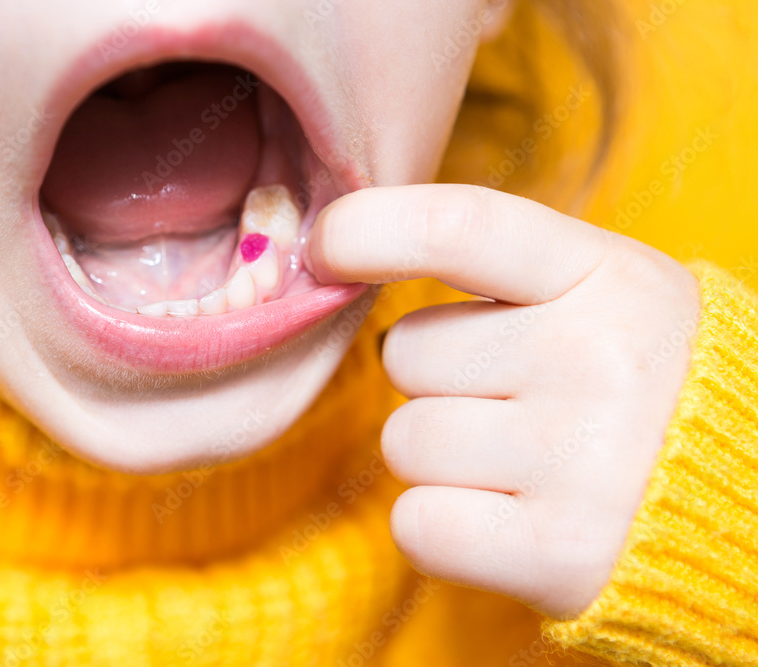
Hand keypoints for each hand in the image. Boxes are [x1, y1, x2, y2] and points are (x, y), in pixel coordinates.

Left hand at [308, 184, 700, 617]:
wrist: (745, 499)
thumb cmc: (643, 384)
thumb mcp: (600, 294)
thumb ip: (494, 267)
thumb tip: (337, 251)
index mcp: (607, 277)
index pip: (459, 226)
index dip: (368, 228)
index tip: (323, 246)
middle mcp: (599, 359)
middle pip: (406, 354)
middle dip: (434, 380)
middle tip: (514, 401)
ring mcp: (585, 461)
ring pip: (405, 442)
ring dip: (440, 458)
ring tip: (522, 462)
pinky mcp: (564, 553)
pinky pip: (418, 524)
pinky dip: (440, 527)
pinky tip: (503, 518)